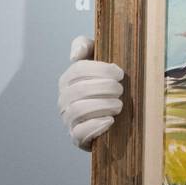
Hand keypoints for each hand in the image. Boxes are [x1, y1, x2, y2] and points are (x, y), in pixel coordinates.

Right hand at [57, 35, 124, 149]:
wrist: (117, 119)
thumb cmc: (107, 85)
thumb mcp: (98, 61)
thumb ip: (86, 46)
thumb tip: (75, 54)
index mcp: (68, 80)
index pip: (79, 69)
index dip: (101, 69)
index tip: (120, 73)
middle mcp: (64, 99)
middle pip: (80, 89)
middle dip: (105, 88)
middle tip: (121, 90)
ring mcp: (68, 119)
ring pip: (79, 110)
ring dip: (104, 106)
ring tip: (119, 105)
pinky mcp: (77, 138)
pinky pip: (80, 132)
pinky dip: (96, 126)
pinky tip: (110, 121)